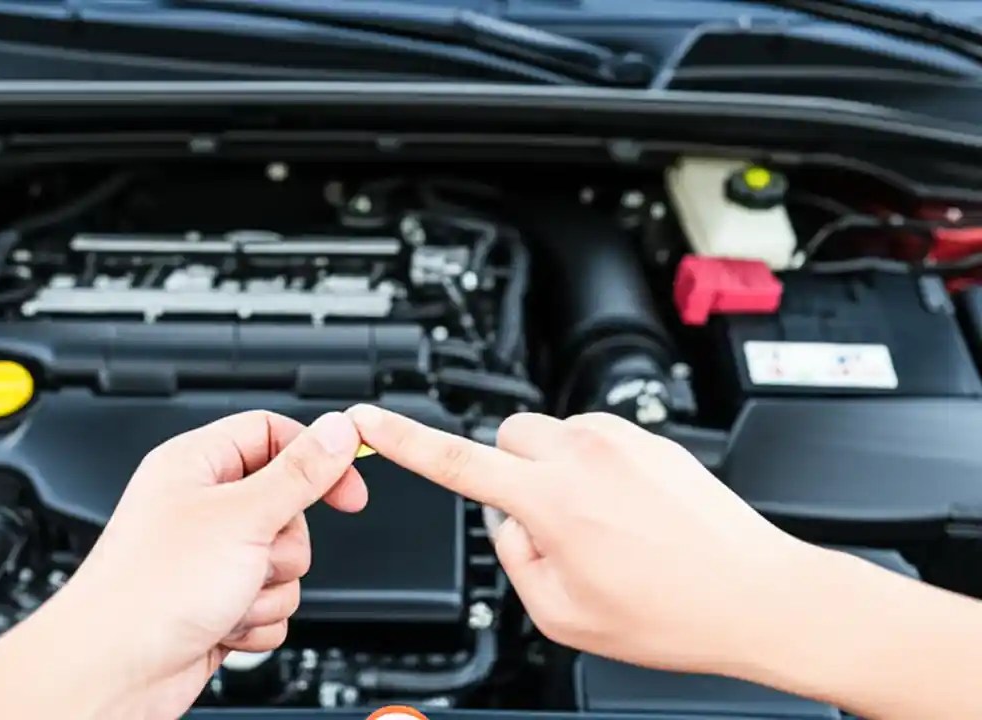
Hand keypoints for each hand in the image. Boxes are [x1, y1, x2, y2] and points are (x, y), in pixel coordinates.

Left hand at [42, 410, 365, 716]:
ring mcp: (210, 558)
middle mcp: (202, 506)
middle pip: (288, 507)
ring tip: (228, 595)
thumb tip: (338, 430)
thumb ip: (299, 473)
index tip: (348, 487)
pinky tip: (222, 624)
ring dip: (268, 589)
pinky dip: (256, 621)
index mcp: (196, 464)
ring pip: (284, 563)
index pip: (271, 434)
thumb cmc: (149, 588)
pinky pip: (271, 604)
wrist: (115, 670)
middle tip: (255, 555)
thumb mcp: (243, 517)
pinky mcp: (218, 602)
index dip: (315, 457)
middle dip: (284, 545)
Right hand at [346, 405, 805, 675]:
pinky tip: (628, 512)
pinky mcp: (652, 438)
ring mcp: (623, 441)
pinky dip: (595, 468)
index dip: (401, 439)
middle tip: (543, 523)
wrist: (758, 596)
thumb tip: (511, 527)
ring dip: (554, 469)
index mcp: (551, 502)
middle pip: (506, 434)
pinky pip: (597, 438)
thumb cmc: (673, 614)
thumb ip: (515, 564)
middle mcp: (584, 456)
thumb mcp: (564, 615)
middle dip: (508, 469)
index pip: (453, 461)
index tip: (368, 418)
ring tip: (600, 524)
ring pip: (552, 434)